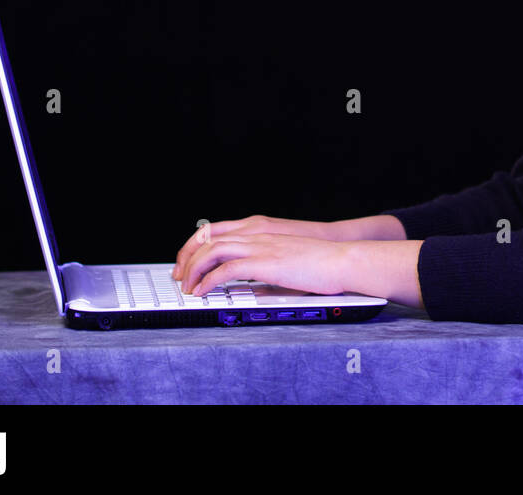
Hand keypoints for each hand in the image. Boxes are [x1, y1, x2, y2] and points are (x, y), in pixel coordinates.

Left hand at [172, 214, 334, 279]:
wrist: (342, 259)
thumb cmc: (321, 261)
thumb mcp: (286, 258)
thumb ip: (265, 265)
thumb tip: (250, 285)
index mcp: (261, 230)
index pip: (217, 230)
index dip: (196, 246)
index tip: (187, 263)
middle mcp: (256, 233)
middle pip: (208, 238)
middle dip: (187, 258)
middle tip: (179, 276)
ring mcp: (260, 246)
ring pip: (212, 251)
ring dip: (194, 270)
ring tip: (188, 287)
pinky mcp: (265, 262)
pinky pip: (225, 270)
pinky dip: (208, 281)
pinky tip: (203, 292)